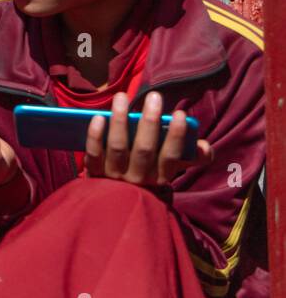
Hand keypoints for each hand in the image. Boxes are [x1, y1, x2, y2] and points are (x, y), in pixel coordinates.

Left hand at [85, 91, 212, 185]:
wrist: (114, 200)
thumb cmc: (148, 171)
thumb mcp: (171, 167)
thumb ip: (191, 156)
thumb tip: (204, 146)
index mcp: (161, 176)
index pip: (171, 157)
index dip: (176, 136)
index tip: (180, 114)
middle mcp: (138, 178)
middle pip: (144, 149)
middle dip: (150, 122)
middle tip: (154, 96)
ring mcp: (114, 176)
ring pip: (117, 147)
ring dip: (120, 120)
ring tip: (122, 97)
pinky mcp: (94, 172)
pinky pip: (94, 154)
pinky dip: (95, 135)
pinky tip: (98, 117)